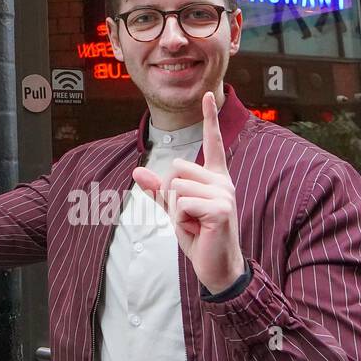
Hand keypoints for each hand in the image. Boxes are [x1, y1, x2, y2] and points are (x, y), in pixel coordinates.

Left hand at [131, 92, 246, 294]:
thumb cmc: (198, 236)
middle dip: (171, 195)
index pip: (212, 142)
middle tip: (188, 216)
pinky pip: (181, 204)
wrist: (216, 266)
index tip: (208, 94)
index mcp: (214, 177)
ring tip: (193, 224)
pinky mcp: (221, 208)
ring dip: (175, 210)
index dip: (209, 118)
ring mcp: (224, 194)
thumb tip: (137, 170)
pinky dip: (180, 220)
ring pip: (176, 187)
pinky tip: (197, 230)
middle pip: (176, 169)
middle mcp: (223, 181)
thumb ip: (157, 190)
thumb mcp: (174, 210)